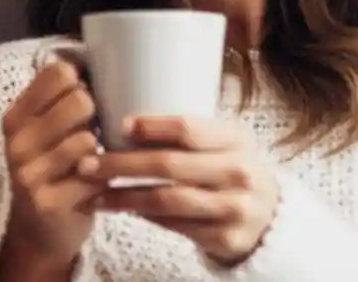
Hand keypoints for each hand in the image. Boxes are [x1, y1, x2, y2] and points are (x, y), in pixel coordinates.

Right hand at [0, 61, 103, 277]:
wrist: (39, 232)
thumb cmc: (51, 170)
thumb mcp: (43, 131)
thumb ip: (59, 98)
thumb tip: (90, 55)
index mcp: (14, 117)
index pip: (58, 72)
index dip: (81, 81)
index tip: (84, 97)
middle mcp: (16, 143)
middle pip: (79, 100)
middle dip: (95, 114)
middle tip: (92, 132)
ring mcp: (29, 174)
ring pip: (88, 139)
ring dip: (99, 151)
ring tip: (92, 162)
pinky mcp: (49, 202)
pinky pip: (94, 176)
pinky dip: (102, 179)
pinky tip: (94, 185)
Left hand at [85, 116, 278, 265]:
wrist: (270, 218)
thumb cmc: (228, 170)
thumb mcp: (222, 144)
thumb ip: (187, 133)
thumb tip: (120, 120)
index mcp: (236, 139)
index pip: (189, 127)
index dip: (150, 126)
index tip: (117, 125)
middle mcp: (239, 172)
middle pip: (168, 165)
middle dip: (121, 164)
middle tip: (87, 164)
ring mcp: (235, 208)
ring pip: (166, 200)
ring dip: (123, 197)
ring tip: (94, 194)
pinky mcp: (225, 238)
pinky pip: (173, 225)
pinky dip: (143, 216)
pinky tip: (122, 208)